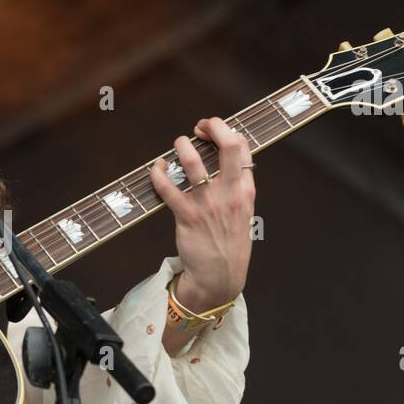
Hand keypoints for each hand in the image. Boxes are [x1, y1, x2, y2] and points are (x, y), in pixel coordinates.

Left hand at [148, 117, 255, 310]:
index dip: (226, 130)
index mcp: (246, 191)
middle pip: (228, 146)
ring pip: (193, 162)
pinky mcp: (186, 216)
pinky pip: (168, 187)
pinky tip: (157, 168)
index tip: (213, 130)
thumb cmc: (229, 243)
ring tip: (178, 144)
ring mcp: (208, 204)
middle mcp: (230, 194)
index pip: (242, 147)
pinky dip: (158, 173)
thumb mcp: (244, 213)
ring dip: (182, 146)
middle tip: (199, 127)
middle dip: (213, 126)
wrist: (219, 276)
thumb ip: (238, 187)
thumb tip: (225, 160)